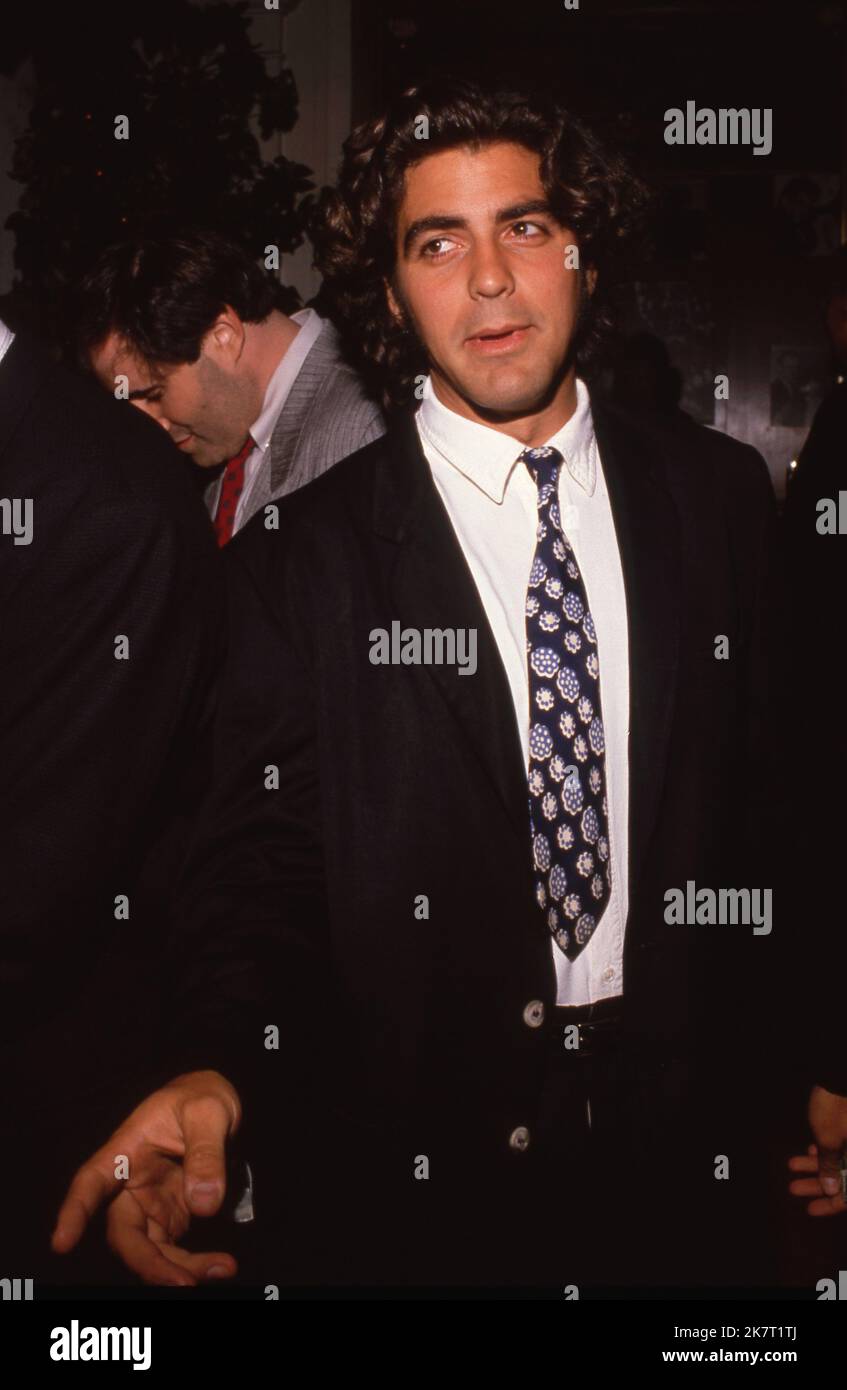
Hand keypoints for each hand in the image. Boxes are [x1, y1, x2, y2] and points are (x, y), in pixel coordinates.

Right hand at [51, 1070, 241, 1284]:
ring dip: (178, 1270)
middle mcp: (129, 1185)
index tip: (61, 1243)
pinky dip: (194, 1264)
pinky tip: (223, 1266)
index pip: (92, 1181)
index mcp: (126, 1150)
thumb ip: (207, 1152)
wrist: (218, 1106)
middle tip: (183, 1283)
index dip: (75, 1212)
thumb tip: (204, 1203)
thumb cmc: (202, 1098)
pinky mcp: (170, 1219)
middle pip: (123, 1233)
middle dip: (148, 1263)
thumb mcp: (208, 1111)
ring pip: (149, 1251)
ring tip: (223, 1269)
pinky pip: (173, 1252)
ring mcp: (149, 1206)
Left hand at [787, 1084, 846, 1215]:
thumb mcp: (829, 1141)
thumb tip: (832, 1190)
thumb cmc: (835, 1110)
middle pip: (844, 1178)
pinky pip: (842, 1148)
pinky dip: (827, 1151)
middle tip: (794, 1188)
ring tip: (793, 1166)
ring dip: (818, 1165)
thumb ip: (830, 1167)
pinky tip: (810, 1150)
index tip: (811, 1209)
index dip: (832, 1204)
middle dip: (818, 1183)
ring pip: (840, 1161)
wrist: (839, 1076)